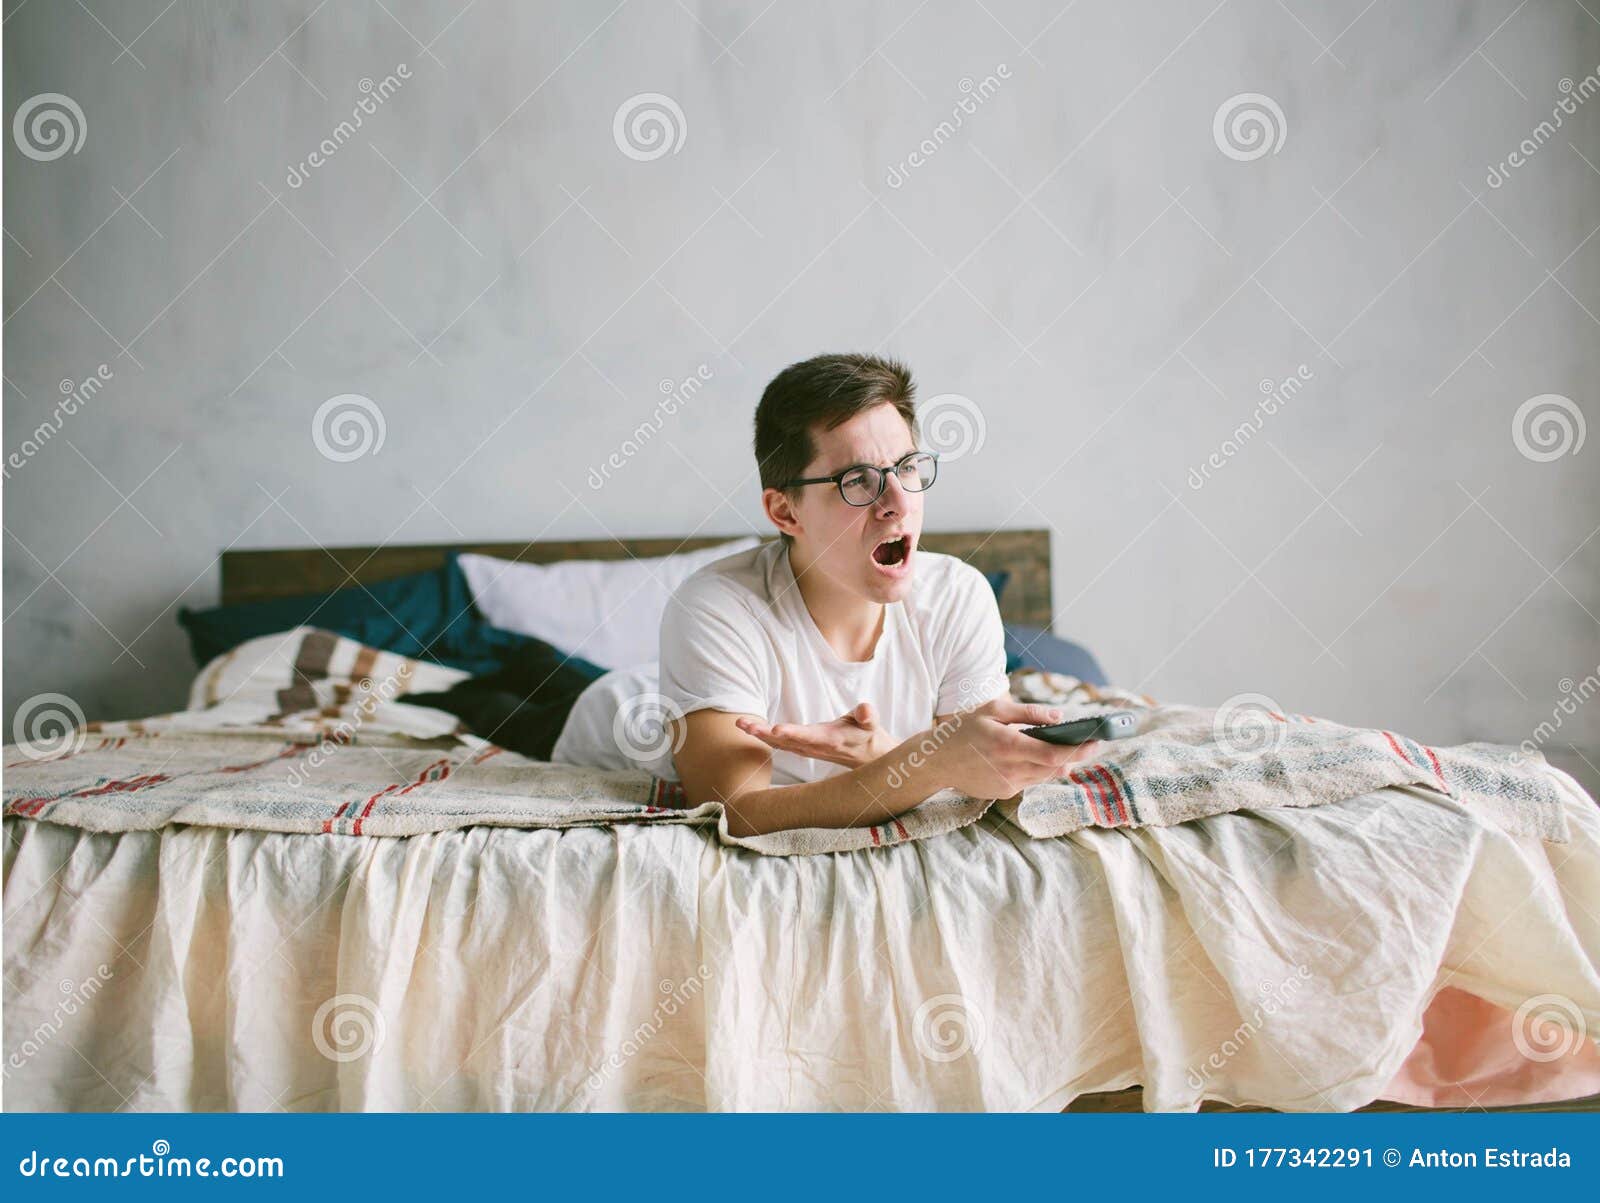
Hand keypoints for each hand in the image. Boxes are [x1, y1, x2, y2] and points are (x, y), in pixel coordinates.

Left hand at [734, 702, 898, 768]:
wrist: (869, 757)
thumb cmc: (868, 734)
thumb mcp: (872, 723)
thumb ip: (868, 716)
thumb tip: (866, 710)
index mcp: (831, 739)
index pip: (809, 736)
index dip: (793, 733)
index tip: (776, 729)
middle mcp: (816, 747)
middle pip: (787, 741)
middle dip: (765, 733)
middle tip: (745, 724)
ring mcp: (808, 749)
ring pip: (780, 743)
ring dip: (759, 734)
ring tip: (741, 724)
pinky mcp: (804, 748)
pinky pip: (781, 744)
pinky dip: (764, 737)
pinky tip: (749, 729)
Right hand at [922, 695, 1103, 800]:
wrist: (936, 761)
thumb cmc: (964, 729)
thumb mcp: (993, 710)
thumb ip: (1028, 713)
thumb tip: (1060, 716)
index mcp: (1007, 745)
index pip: (1053, 755)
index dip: (1079, 750)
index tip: (1096, 742)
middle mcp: (1010, 769)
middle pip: (1056, 768)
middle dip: (1076, 756)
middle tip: (1091, 744)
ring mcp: (1008, 785)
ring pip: (1046, 776)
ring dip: (1060, 764)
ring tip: (1070, 748)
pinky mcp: (1004, 793)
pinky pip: (1031, 780)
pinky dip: (1039, 769)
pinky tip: (1038, 757)